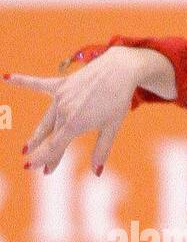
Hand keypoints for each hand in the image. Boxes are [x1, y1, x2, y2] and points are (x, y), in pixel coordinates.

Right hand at [3, 46, 174, 174]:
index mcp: (76, 124)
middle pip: (50, 136)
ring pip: (46, 120)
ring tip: (27, 147)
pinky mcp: (61, 84)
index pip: (56, 146)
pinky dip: (23, 82)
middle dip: (43, 153)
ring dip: (37, 135)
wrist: (120, 70)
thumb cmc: (118, 100)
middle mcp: (64, 110)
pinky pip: (38, 84)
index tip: (32, 168)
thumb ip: (102, 149)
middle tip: (32, 167)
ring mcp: (60, 96)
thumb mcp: (112, 127)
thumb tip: (97, 172)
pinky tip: (5, 78)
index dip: (45, 158)